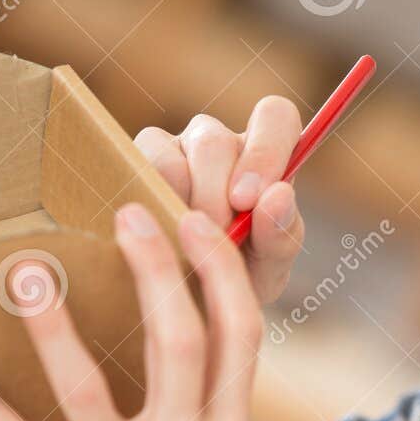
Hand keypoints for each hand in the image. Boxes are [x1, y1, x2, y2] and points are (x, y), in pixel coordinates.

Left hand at [0, 202, 259, 420]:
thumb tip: (177, 343)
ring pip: (90, 387)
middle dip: (156, 268)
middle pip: (181, 340)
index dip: (223, 272)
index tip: (199, 222)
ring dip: (53, 323)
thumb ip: (197, 417)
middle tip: (125, 213)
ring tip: (26, 270)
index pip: (241, 337)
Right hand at [135, 98, 305, 304]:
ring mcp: (176, 146)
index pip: (275, 116)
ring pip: (171, 155)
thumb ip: (281, 232)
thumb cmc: (244, 274)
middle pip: (214, 141)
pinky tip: (162, 232)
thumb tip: (278, 195)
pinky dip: (151, 203)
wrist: (197, 304)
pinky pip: (139, 167)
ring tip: (188, 242)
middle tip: (215, 237)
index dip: (264, 150)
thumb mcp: (271, 265)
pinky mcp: (138, 160)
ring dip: (179, 203)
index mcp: (264, 153)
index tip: (248, 200)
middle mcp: (220, 141)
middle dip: (214, 196)